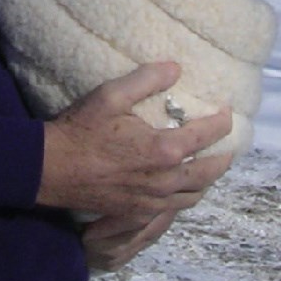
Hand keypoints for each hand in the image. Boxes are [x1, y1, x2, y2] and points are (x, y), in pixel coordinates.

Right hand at [36, 62, 233, 250]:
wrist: (52, 170)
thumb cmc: (81, 130)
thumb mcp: (111, 95)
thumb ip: (146, 79)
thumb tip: (176, 68)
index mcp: (165, 150)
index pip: (207, 135)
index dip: (222, 122)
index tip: (227, 112)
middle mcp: (166, 180)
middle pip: (210, 172)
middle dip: (224, 156)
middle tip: (228, 145)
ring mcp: (154, 201)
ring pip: (194, 196)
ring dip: (207, 180)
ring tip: (208, 167)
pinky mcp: (140, 213)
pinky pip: (174, 209)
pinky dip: (185, 197)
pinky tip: (180, 188)